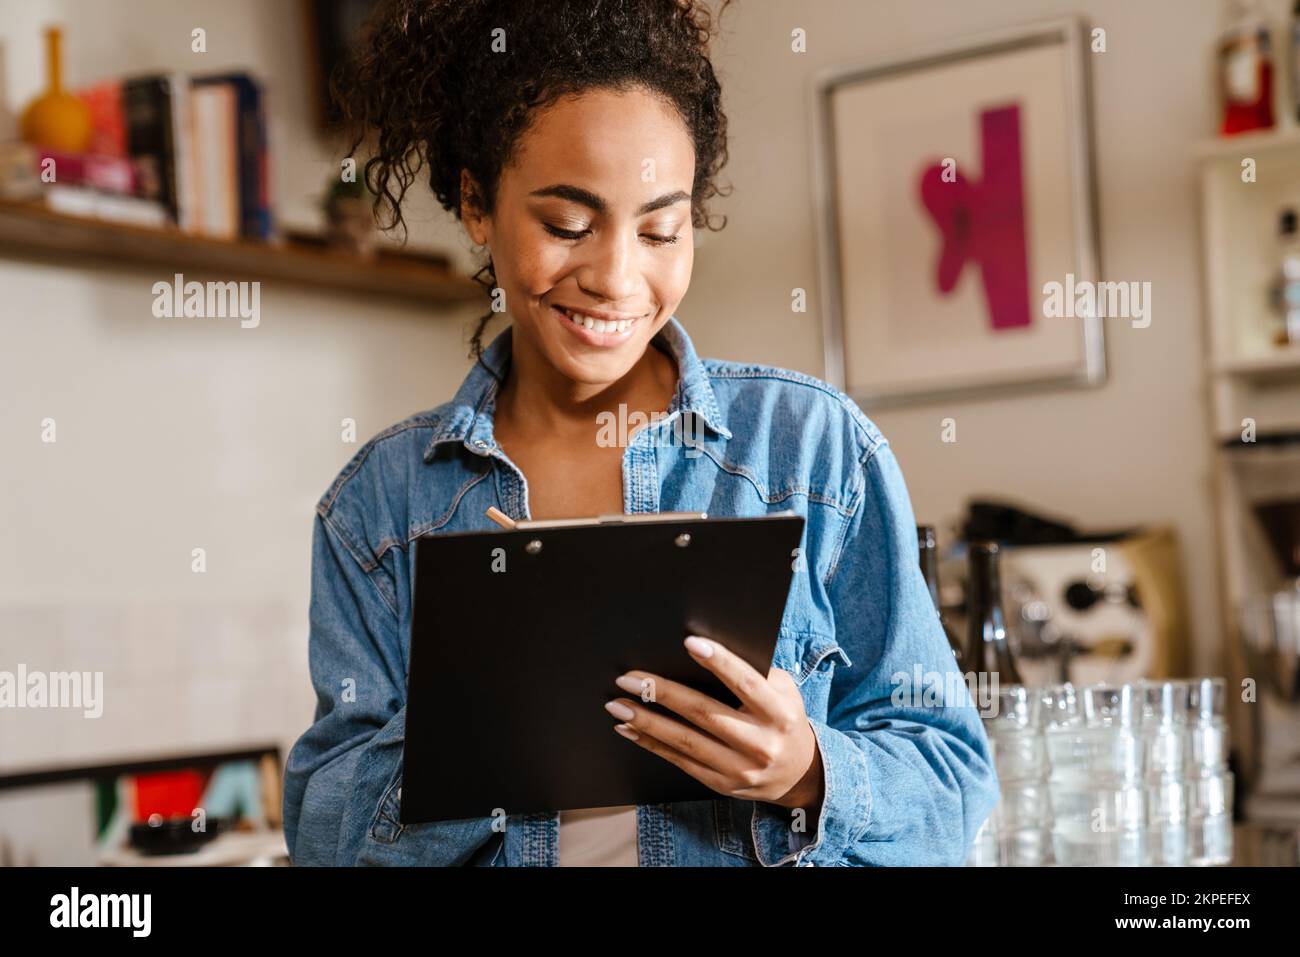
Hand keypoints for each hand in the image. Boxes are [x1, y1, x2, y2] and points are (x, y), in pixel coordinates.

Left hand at [605, 635, 824, 812]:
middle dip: (663, 693)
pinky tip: (629, 728)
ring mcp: (740, 769)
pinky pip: (680, 761)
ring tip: (617, 704)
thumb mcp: (784, 692)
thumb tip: (706, 647)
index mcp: (778, 713)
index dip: (719, 662)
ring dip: (646, 721)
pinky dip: (651, 743)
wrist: (798, 775)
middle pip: (705, 714)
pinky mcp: (721, 784)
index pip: (746, 684)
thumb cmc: (783, 719)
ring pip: (686, 741)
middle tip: (630, 678)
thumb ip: (756, 673)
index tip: (690, 643)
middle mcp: (760, 743)